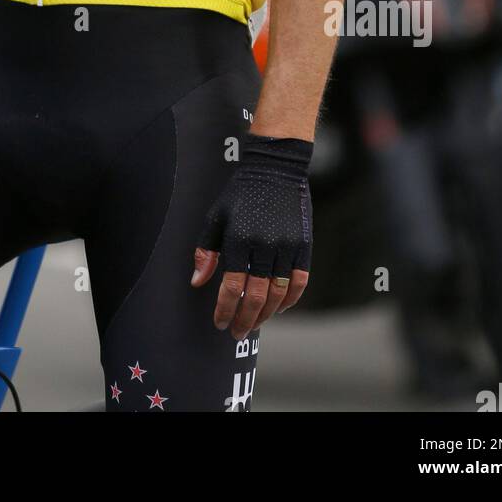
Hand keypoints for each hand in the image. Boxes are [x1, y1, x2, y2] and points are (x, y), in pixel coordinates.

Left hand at [191, 134, 312, 338]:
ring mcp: (287, 247)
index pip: (231, 287)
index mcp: (239, 240)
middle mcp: (264, 246)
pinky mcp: (304, 246)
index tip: (220, 323)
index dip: (225, 310)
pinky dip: (290, 299)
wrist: (275, 169)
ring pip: (278, 294)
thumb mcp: (216, 217)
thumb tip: (198, 282)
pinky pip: (299, 281)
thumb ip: (206, 251)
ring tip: (255, 324)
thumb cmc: (240, 193)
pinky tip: (280, 308)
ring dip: (266, 314)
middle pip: (255, 297)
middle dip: (244, 319)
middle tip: (237, 333)